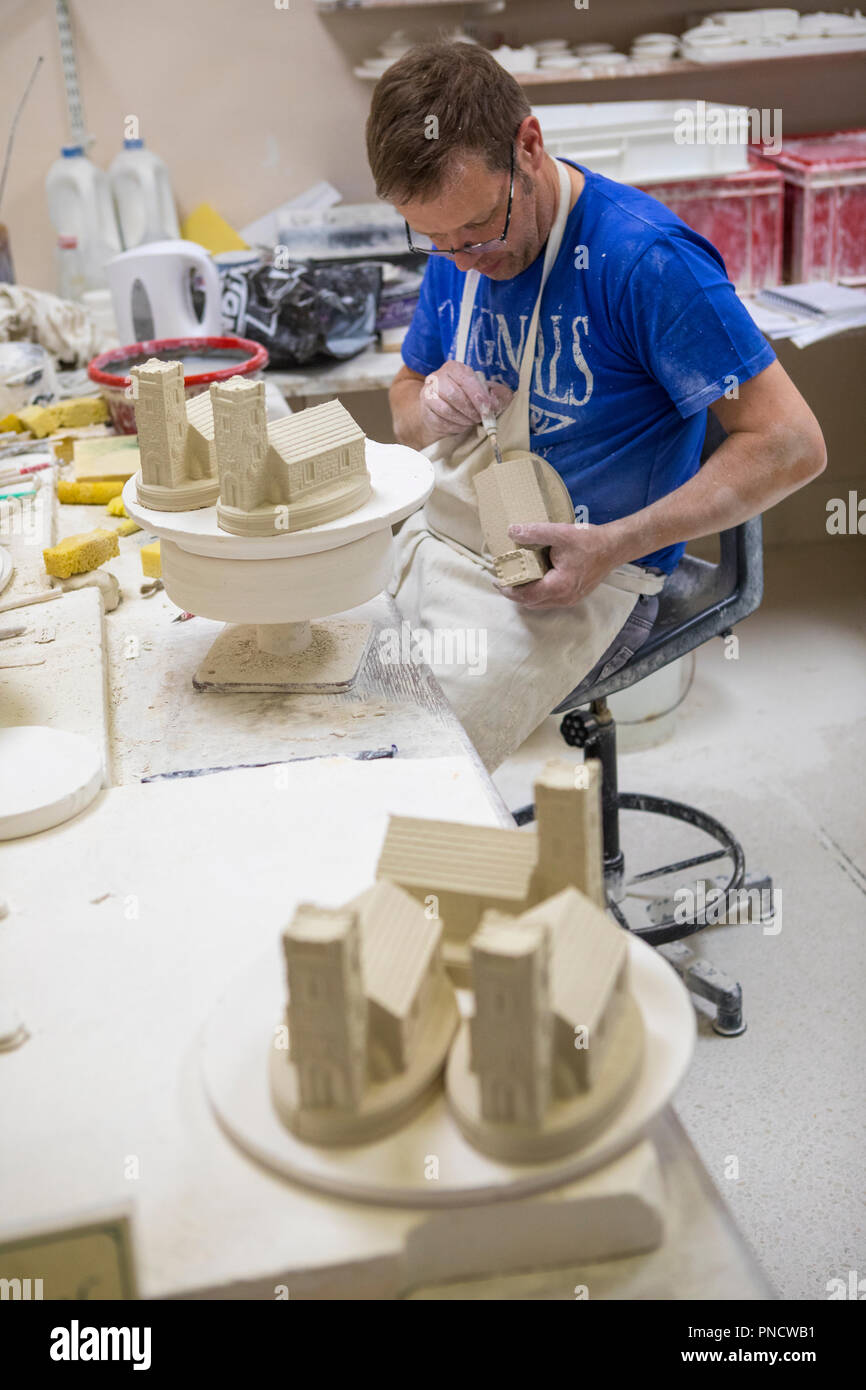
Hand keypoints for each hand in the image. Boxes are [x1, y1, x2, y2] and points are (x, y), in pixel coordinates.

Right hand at [418, 361, 511, 445]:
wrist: (444, 409)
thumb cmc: (468, 397)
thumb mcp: (485, 391)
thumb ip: (496, 394)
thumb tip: (497, 403)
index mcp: (453, 368)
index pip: (465, 379)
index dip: (479, 395)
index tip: (490, 408)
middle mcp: (437, 377)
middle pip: (453, 394)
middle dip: (471, 409)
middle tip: (480, 418)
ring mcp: (427, 394)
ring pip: (445, 410)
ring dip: (463, 420)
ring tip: (471, 422)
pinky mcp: (425, 411)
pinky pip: (439, 422)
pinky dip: (454, 427)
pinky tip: (461, 426)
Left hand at [498, 522, 620, 609]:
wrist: (614, 547)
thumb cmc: (589, 541)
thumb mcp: (560, 533)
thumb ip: (535, 533)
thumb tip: (511, 531)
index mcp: (559, 586)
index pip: (525, 595)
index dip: (508, 590)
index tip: (496, 579)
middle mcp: (564, 598)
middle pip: (531, 602)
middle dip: (514, 593)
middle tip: (503, 578)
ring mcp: (570, 599)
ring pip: (540, 603)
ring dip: (526, 593)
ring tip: (516, 578)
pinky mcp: (574, 595)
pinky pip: (550, 599)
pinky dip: (538, 592)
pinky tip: (534, 578)